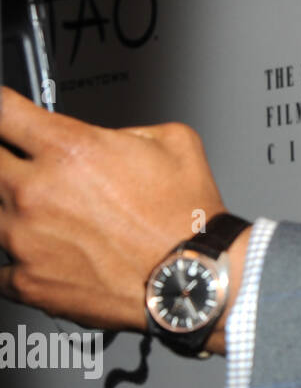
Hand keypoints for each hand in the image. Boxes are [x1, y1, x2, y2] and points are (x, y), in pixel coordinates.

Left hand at [0, 86, 230, 334]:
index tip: (5, 114)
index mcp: (70, 149)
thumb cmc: (188, 220)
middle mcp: (37, 191)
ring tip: (42, 216)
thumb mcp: (175, 142)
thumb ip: (126, 130)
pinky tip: (45, 255)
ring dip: (10, 209)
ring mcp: (25, 239)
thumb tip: (107, 139)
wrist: (193, 280)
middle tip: (22, 166)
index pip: (3, 111)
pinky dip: (17, 260)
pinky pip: (0, 266)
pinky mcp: (27, 280)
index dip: (1, 107)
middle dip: (3, 159)